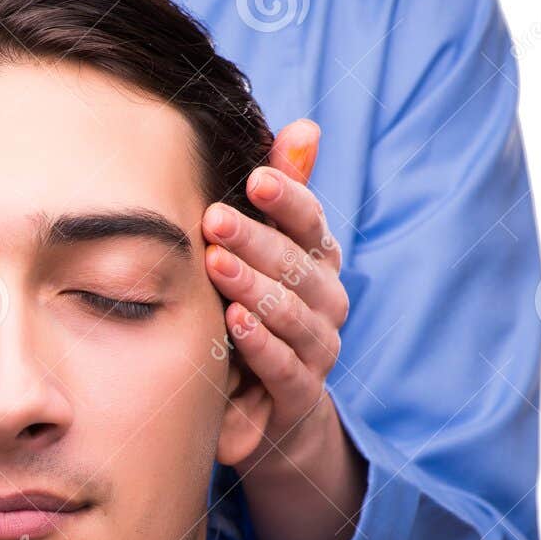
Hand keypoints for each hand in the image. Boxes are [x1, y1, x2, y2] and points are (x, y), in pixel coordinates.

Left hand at [202, 119, 349, 476]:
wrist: (263, 412)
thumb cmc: (255, 319)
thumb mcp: (264, 257)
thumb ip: (282, 199)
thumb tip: (305, 126)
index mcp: (318, 263)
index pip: (311, 222)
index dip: (288, 198)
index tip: (254, 177)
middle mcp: (327, 302)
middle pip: (297, 264)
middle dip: (256, 239)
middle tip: (213, 218)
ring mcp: (317, 349)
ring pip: (292, 313)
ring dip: (254, 287)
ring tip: (216, 265)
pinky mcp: (299, 393)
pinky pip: (285, 365)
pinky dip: (261, 343)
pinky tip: (234, 323)